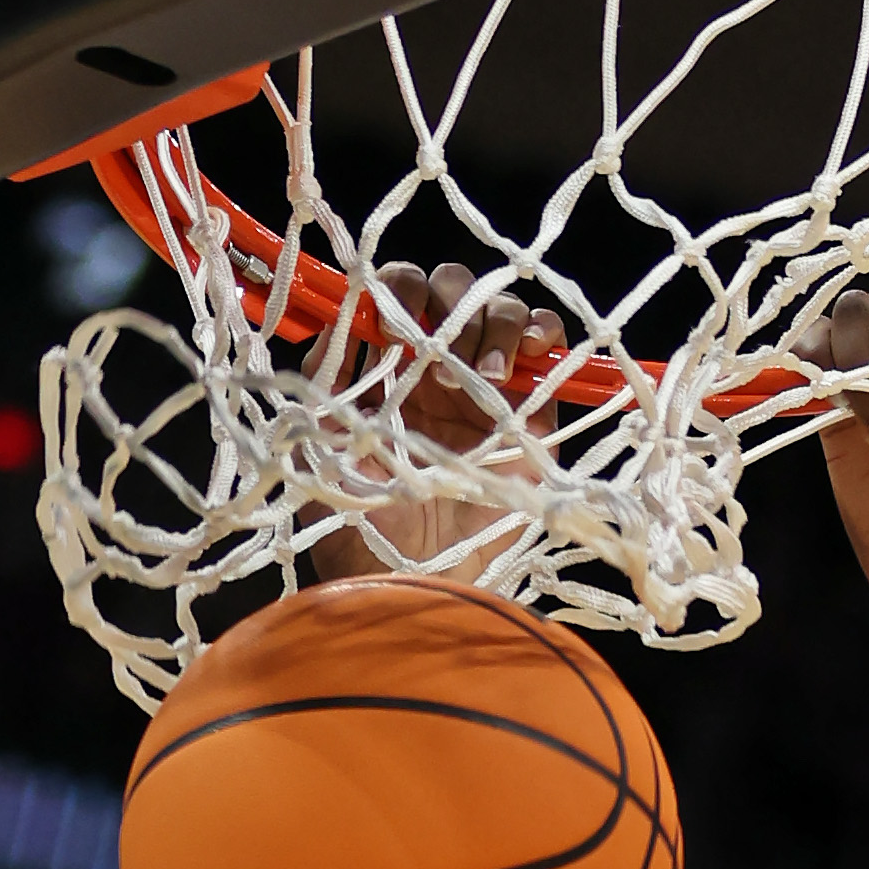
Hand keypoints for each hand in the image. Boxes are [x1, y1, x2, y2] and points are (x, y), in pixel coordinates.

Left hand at [306, 259, 566, 581]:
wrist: (419, 579)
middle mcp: (436, 369)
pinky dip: (540, 331)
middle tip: (438, 348)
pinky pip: (545, 341)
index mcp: (387, 372)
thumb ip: (324, 382)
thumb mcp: (322, 449)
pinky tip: (523, 354)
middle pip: (450, 290)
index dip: (396, 291)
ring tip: (481, 375)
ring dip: (490, 323)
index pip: (396, 297)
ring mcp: (486, 386)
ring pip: (498, 308)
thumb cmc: (363, 526)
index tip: (390, 327)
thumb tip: (338, 314)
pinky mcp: (532, 408)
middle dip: (446, 299)